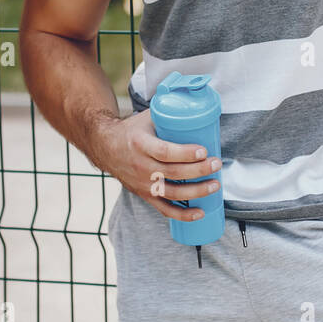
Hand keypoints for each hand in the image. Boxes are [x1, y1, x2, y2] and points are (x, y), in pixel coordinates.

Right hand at [89, 109, 222, 222]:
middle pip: (173, 173)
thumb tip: (198, 107)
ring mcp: (143, 184)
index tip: (204, 151)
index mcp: (141, 144)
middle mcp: (141, 166)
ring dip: (196, 192)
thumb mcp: (147, 118)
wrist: (105, 147)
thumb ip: (169, 114)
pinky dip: (183, 215)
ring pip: (172, 193)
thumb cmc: (132, 130)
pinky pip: (165, 209)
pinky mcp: (145, 195)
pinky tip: (200, 213)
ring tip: (214, 185)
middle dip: (198, 170)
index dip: (186, 153)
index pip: (165, 152)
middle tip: (216, 164)